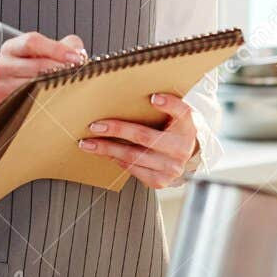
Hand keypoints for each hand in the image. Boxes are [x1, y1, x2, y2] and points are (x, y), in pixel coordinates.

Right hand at [0, 31, 86, 103]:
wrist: (12, 93)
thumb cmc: (33, 70)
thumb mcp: (48, 52)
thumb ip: (67, 45)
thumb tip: (79, 52)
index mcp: (12, 47)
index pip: (32, 42)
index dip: (57, 49)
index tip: (76, 57)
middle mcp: (3, 65)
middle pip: (36, 66)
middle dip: (61, 69)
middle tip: (79, 73)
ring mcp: (1, 85)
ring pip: (34, 86)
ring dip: (56, 86)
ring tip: (71, 85)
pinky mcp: (5, 103)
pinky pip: (30, 102)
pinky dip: (46, 100)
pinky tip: (57, 97)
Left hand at [78, 91, 198, 188]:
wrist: (187, 157)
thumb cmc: (175, 129)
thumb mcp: (177, 113)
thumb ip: (166, 103)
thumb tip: (141, 95)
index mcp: (188, 125)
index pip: (182, 112)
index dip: (169, 104)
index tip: (153, 98)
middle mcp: (182, 148)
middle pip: (145, 137)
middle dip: (117, 130)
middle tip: (95, 126)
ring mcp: (171, 168)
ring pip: (133, 157)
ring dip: (107, 149)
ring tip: (88, 143)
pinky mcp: (160, 181)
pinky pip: (133, 169)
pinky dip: (116, 160)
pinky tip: (105, 153)